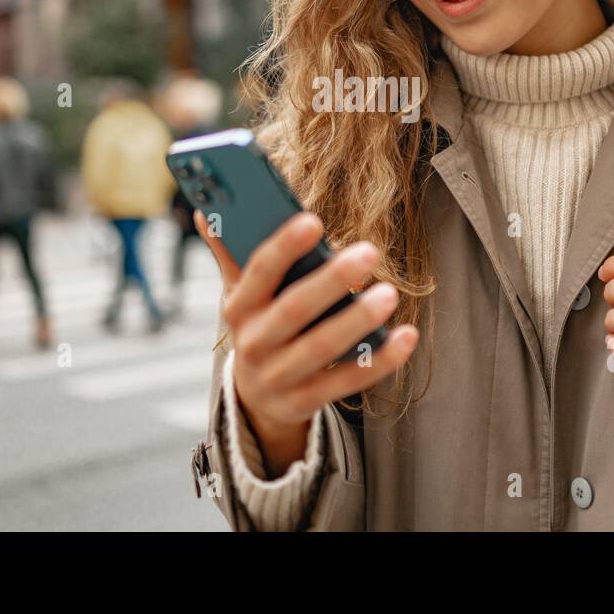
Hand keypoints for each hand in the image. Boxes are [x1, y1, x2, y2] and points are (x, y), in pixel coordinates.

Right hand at [195, 209, 418, 475]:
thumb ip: (230, 253)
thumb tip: (207, 212)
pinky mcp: (305, 402)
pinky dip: (379, 361)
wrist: (255, 397)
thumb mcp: (240, 293)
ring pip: (321, 349)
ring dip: (357, 321)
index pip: (258, 272)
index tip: (314, 221)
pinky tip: (406, 336)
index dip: (284, 247)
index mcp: (238, 307)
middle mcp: (253, 343)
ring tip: (390, 294)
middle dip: (331, 281)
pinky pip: (346, 382)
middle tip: (369, 252)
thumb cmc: (259, 326)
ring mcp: (278, 377)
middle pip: (294, 310)